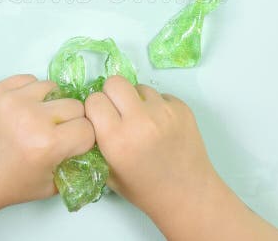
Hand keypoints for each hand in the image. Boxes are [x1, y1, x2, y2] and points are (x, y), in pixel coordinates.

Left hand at [0, 74, 95, 209]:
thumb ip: (78, 163)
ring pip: (53, 87)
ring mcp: (12, 101)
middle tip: (57, 133)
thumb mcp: (54, 184)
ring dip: (51, 103)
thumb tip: (96, 144)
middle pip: (75, 106)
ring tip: (41, 119)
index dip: (83, 139)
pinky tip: (25, 109)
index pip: (88, 129)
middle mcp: (31, 118)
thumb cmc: (12, 184)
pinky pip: (29, 80)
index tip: (73, 145)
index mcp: (47, 144)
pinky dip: (31, 92)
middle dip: (71, 121)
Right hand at [85, 76, 277, 240]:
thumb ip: (96, 144)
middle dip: (112, 95)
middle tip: (119, 112)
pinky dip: (157, 107)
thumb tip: (89, 119)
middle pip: (115, 82)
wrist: (188, 195)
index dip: (95, 109)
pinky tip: (161, 127)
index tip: (101, 119)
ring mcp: (164, 111)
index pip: (94, 100)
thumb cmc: (145, 190)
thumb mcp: (109, 173)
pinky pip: (160, 95)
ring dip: (136, 101)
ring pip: (139, 87)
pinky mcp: (182, 108)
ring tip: (143, 123)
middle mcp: (140, 120)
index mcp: (117, 138)